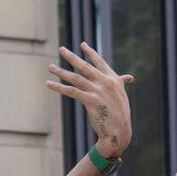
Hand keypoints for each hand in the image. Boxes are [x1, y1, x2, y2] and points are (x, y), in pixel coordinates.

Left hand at [48, 43, 132, 159]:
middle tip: (61, 49)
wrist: (119, 131)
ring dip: (61, 72)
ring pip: (75, 78)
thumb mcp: (121, 96)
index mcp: (114, 79)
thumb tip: (127, 78)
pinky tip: (49, 84)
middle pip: (84, 66)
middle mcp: (106, 82)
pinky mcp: (90, 100)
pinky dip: (59, 87)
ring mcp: (98, 90)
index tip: (82, 44)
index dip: (90, 53)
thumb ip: (119, 84)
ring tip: (50, 67)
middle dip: (71, 57)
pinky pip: (71, 91)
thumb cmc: (119, 115)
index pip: (99, 62)